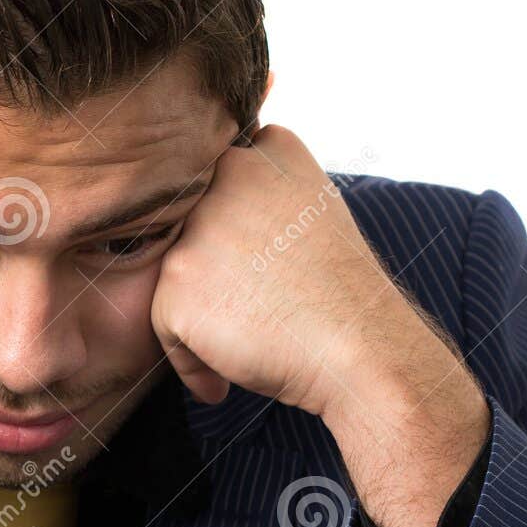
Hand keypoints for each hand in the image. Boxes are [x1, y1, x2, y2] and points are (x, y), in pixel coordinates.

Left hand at [150, 125, 487, 526]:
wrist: (360, 349)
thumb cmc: (341, 296)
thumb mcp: (313, 212)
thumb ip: (259, 194)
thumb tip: (212, 201)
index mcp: (267, 150)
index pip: (220, 183)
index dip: (240, 235)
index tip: (273, 267)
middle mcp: (227, 173)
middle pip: (192, 231)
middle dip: (218, 275)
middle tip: (266, 306)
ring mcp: (197, 224)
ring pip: (175, 277)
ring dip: (205, 314)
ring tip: (257, 336)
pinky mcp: (175, 279)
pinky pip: (165, 328)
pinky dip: (194, 359)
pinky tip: (228, 377)